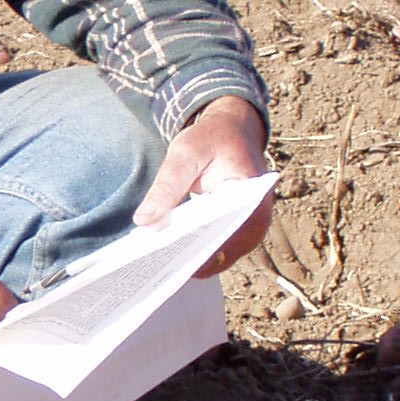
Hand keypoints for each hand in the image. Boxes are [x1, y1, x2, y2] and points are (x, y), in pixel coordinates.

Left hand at [131, 95, 272, 275]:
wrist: (232, 132)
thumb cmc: (211, 139)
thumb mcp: (184, 153)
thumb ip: (166, 186)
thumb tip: (144, 222)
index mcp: (251, 199)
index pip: (224, 235)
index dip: (195, 251)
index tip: (165, 261)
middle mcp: (255, 221)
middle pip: (220, 253)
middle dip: (186, 260)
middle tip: (151, 268)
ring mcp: (248, 230)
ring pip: (217, 257)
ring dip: (188, 261)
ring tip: (153, 265)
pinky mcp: (236, 232)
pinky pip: (215, 250)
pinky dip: (192, 253)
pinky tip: (165, 254)